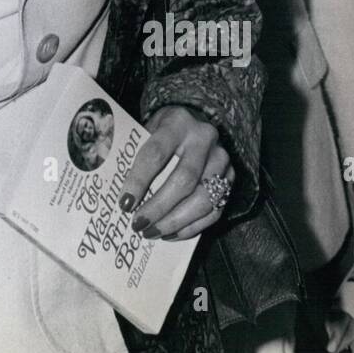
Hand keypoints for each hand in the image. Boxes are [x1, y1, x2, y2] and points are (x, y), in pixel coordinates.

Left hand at [119, 104, 233, 240]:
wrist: (195, 119)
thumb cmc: (162, 130)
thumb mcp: (146, 130)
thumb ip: (134, 156)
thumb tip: (122, 197)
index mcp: (177, 122)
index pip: (156, 154)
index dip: (138, 181)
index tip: (124, 204)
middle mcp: (204, 138)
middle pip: (183, 180)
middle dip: (158, 208)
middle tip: (138, 225)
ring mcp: (221, 159)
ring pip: (203, 199)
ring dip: (175, 222)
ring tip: (153, 233)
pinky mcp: (231, 178)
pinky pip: (215, 210)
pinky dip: (192, 227)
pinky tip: (171, 234)